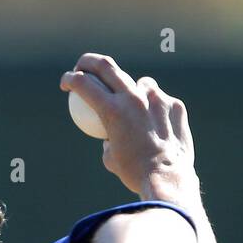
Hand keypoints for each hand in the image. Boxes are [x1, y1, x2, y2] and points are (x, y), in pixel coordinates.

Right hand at [60, 53, 194, 197]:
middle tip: (84, 67)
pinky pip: (161, 102)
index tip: (67, 82)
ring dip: (132, 92)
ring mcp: (157, 98)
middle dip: (88, 62)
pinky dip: (155, 112)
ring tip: (135, 111)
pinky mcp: (175, 105)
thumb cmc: (134, 173)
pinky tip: (157, 127)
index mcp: (112, 110)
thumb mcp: (110, 157)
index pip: (83, 83)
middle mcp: (134, 98)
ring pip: (140, 84)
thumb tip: (108, 131)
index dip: (70, 79)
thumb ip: (108, 137)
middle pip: (106, 66)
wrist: (167, 180)